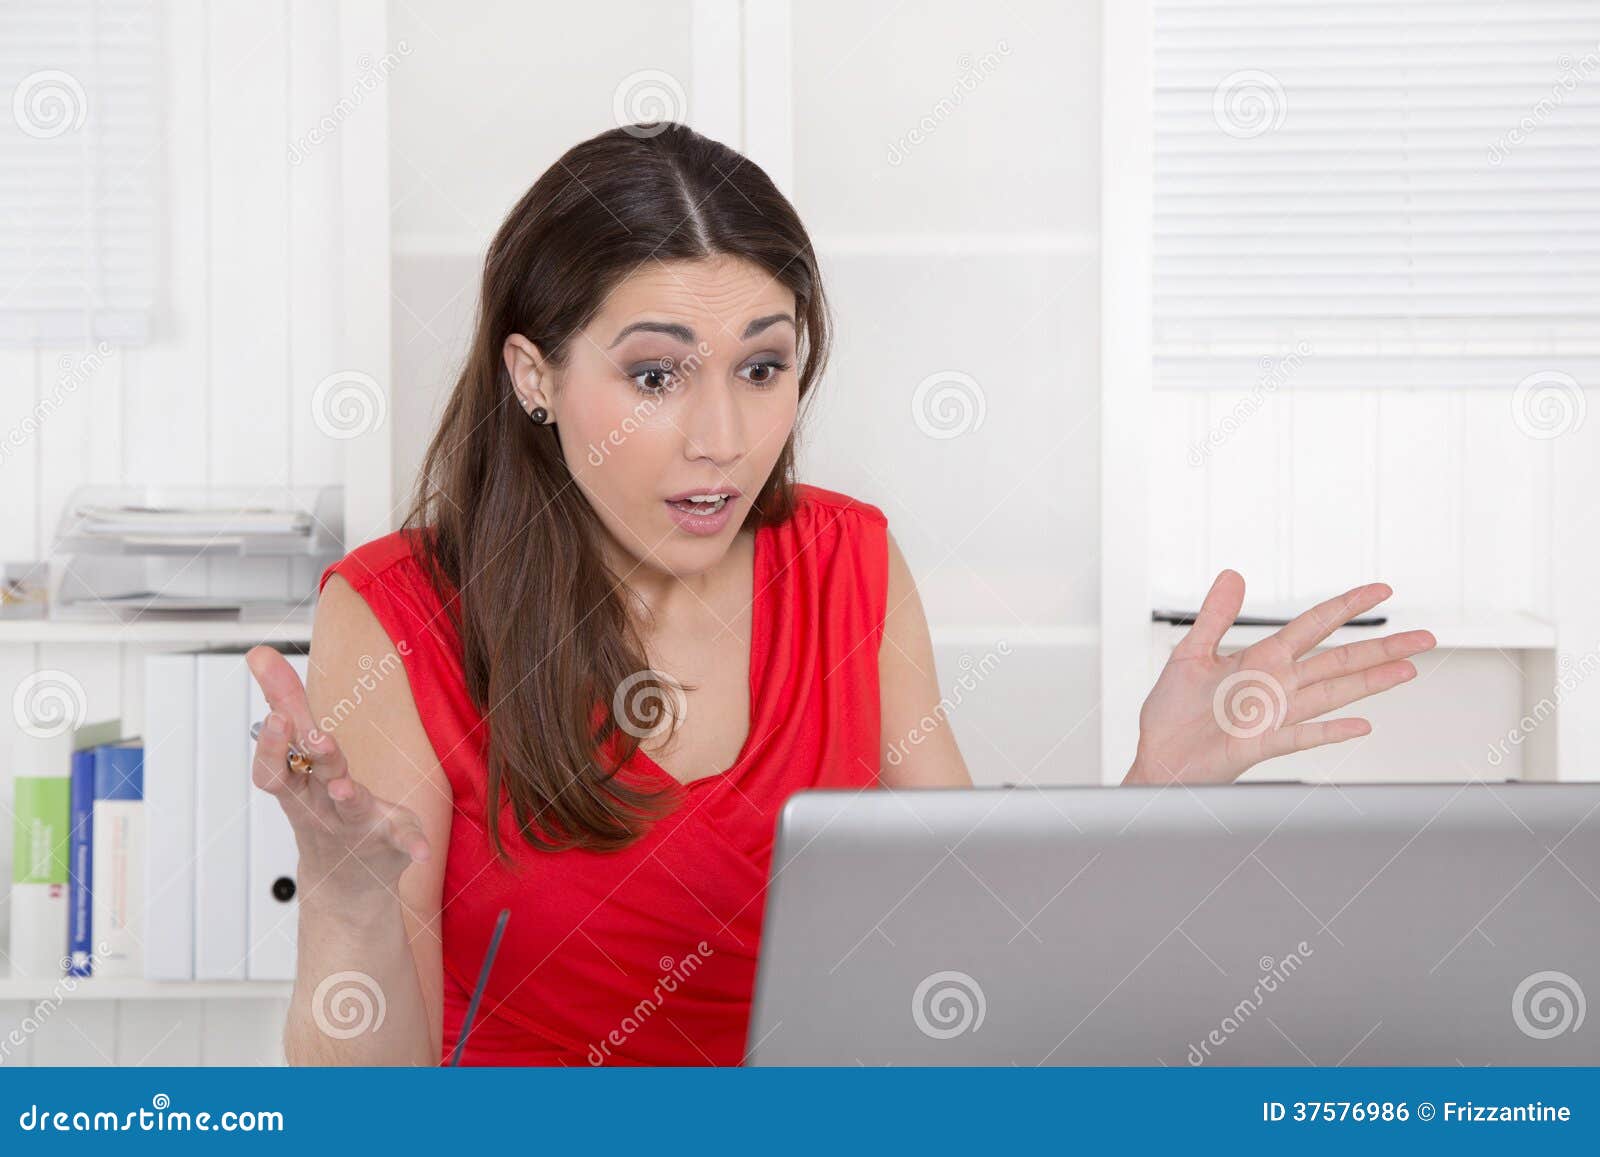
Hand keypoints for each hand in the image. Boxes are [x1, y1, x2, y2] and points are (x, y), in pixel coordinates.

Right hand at [245, 645, 430, 899]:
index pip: (274, 767)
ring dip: (348, 796)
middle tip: (316, 737)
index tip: (276, 717)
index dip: (272, 745)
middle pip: (313, 781)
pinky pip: (401, 840)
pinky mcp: (390, 839)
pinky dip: (410, 843)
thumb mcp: (299, 757)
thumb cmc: (319, 805)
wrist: (344, 885)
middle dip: (316, 758)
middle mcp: (323, 806)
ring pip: (351, 808)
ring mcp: (356, 825)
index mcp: (298, 786)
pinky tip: (421, 849)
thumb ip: (285, 703)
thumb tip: (257, 651)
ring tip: (345, 786)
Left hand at [1125, 571, 1435, 785]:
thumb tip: (1232, 576)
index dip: (1346, 607)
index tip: (1380, 591)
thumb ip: (1215, 615)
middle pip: (1339, 661)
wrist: (1158, 756)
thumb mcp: (1191, 652)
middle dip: (1381, 648)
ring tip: (1408, 669)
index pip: (1313, 626)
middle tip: (1424, 637)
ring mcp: (1274, 715)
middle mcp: (1275, 686)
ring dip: (1370, 682)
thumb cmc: (1172, 713)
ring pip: (1332, 694)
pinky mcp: (1261, 743)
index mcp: (1260, 660)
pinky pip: (1302, 736)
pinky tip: (1361, 726)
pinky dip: (1330, 731)